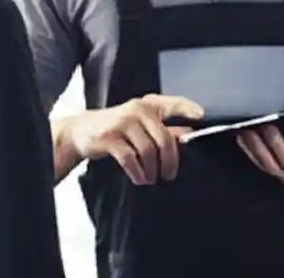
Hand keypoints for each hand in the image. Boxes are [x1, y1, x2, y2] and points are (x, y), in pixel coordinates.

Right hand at [66, 94, 204, 184]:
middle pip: (164, 139)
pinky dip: (138, 173)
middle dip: (170, 161)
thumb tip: (188, 135)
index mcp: (149, 104)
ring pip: (148, 151)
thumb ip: (162, 127)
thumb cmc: (117, 129)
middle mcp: (137, 110)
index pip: (174, 104)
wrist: (80, 131)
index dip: (189, 110)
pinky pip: (131, 159)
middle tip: (169, 175)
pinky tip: (139, 179)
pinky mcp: (109, 138)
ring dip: (152, 170)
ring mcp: (122, 123)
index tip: (202, 119)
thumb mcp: (140, 123)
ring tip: (151, 178)